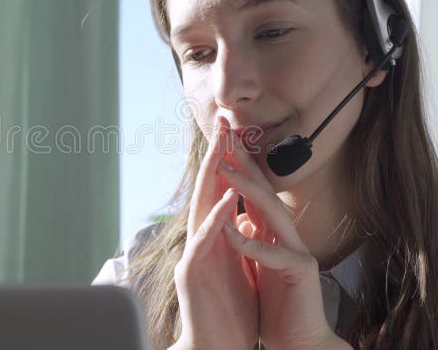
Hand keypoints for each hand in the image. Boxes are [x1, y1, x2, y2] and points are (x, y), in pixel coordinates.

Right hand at [171, 116, 259, 349]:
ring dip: (213, 176)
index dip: (227, 163)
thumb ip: (237, 241)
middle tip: (222, 121)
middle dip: (216, 155)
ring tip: (222, 145)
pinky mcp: (192, 274)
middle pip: (208, 191)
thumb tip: (244, 218)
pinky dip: (218, 217)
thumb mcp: (238, 269)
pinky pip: (206, 240)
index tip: (236, 132)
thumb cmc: (228, 315)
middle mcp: (200, 242)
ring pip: (202, 208)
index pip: (220, 193)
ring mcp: (193, 256)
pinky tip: (229, 197)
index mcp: (214, 240)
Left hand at [217, 125, 349, 349]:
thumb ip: (253, 241)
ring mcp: (297, 251)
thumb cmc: (279, 305)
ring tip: (226, 170)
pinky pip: (273, 255)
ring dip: (247, 191)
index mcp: (274, 234)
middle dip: (245, 163)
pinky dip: (250, 243)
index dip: (238, 167)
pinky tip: (232, 230)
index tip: (222, 141)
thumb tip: (240, 219)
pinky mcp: (301, 273)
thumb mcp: (260, 267)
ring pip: (272, 213)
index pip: (254, 194)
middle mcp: (287, 236)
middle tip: (227, 136)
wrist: (299, 342)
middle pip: (265, 191)